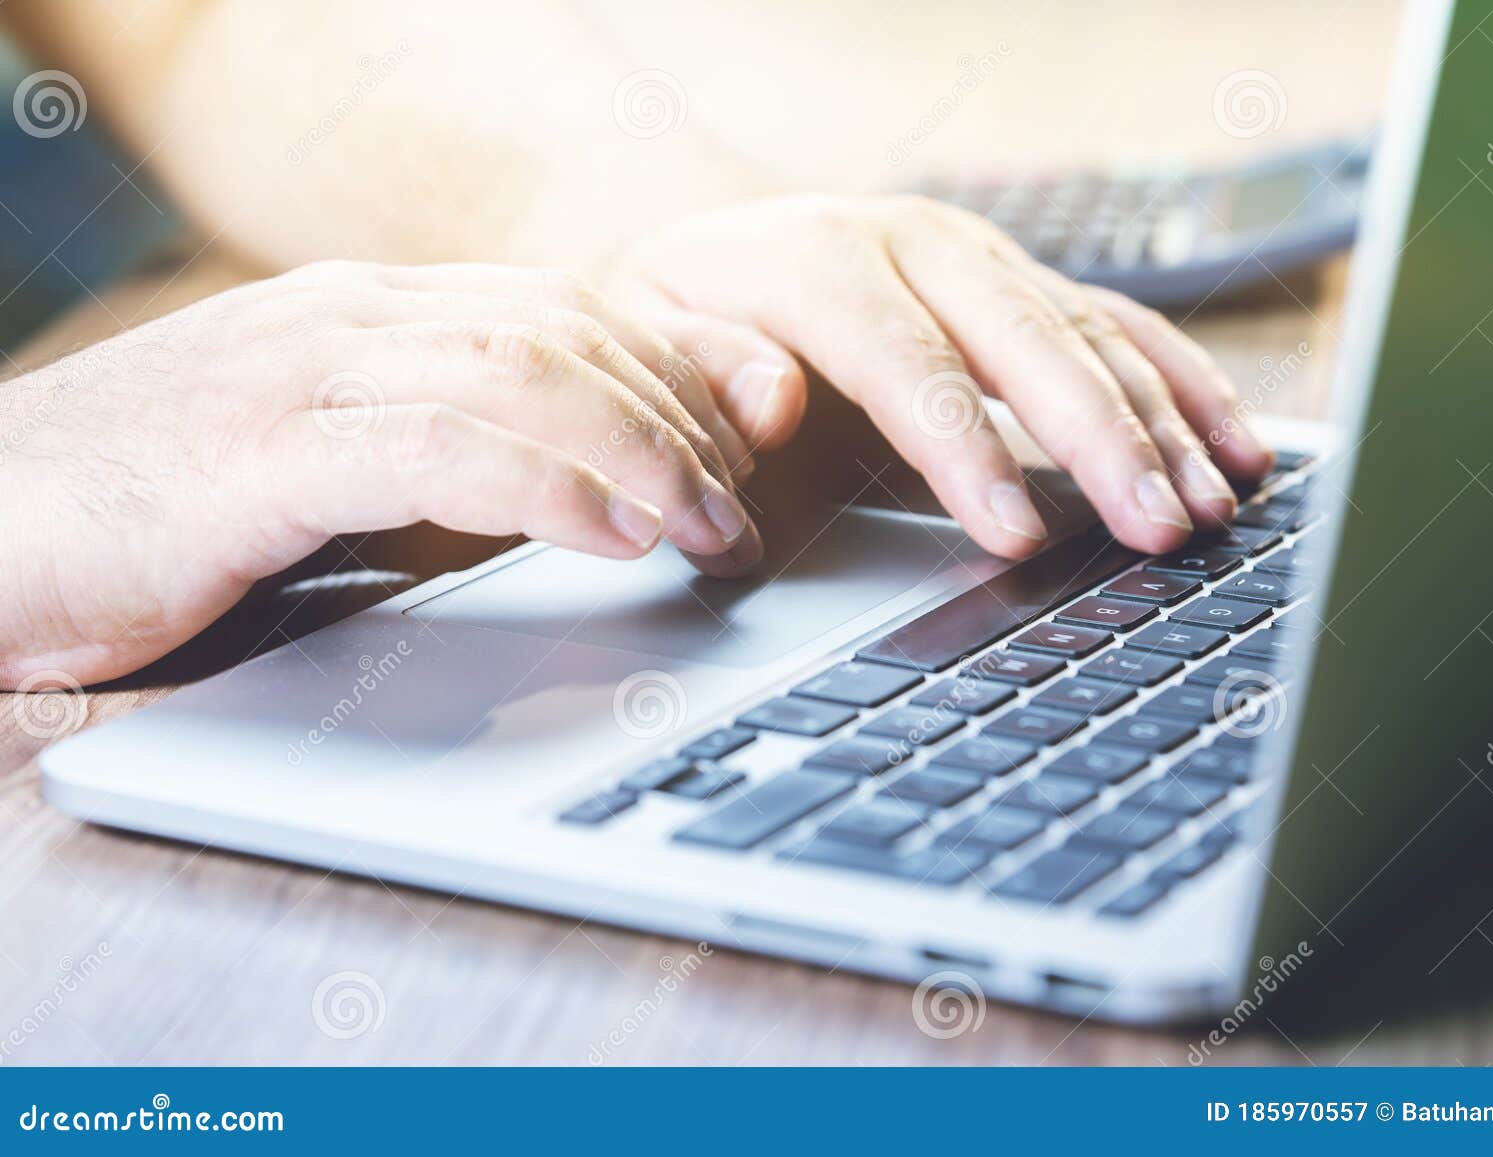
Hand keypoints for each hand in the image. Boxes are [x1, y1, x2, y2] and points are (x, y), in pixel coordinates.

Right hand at [0, 261, 762, 685]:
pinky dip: (543, 484)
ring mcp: (299, 371)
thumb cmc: (154, 509)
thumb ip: (446, 461)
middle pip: (566, 329)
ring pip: (520, 370)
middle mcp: (349, 318)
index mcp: (374, 315)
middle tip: (749, 504)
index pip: (567, 307)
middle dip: (682, 414)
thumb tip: (580, 501)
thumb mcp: (330, 471)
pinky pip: (432, 448)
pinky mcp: (252, 453)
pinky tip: (612, 532)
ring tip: (713, 525)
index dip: (679, 364)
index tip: (758, 433)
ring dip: (640, 449)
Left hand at [610, 195, 1272, 557]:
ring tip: (1212, 504)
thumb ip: (699, 376)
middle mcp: (914, 244)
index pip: (908, 363)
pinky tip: (1233, 440)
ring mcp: (977, 255)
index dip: (968, 451)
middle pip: (1025, 340)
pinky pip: (1117, 322)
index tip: (1018, 535)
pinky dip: (1180, 382)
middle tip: (1159, 528)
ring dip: (1158, 419)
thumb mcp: (646, 341)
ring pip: (1087, 331)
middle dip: (1101, 439)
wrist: (707, 244)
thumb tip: (773, 405)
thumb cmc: (677, 315)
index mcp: (818, 259)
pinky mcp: (1019, 277)